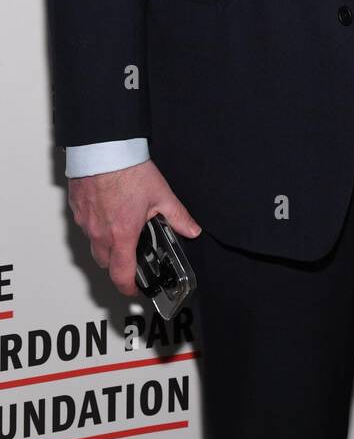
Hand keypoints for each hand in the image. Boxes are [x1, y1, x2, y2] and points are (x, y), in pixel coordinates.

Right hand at [68, 159, 201, 297]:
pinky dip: (96, 226)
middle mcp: (100, 233)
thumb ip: (177, 216)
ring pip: (94, 245)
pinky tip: (108, 213)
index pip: (121, 275)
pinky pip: (85, 227)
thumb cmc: (127, 169)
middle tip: (132, 258)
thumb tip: (191, 229)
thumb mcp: (161, 195)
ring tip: (122, 231)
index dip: (129, 288)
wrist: (103, 148)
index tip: (135, 289)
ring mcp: (85, 222)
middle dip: (119, 266)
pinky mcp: (77, 209)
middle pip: (105, 264)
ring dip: (107, 246)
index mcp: (122, 235)